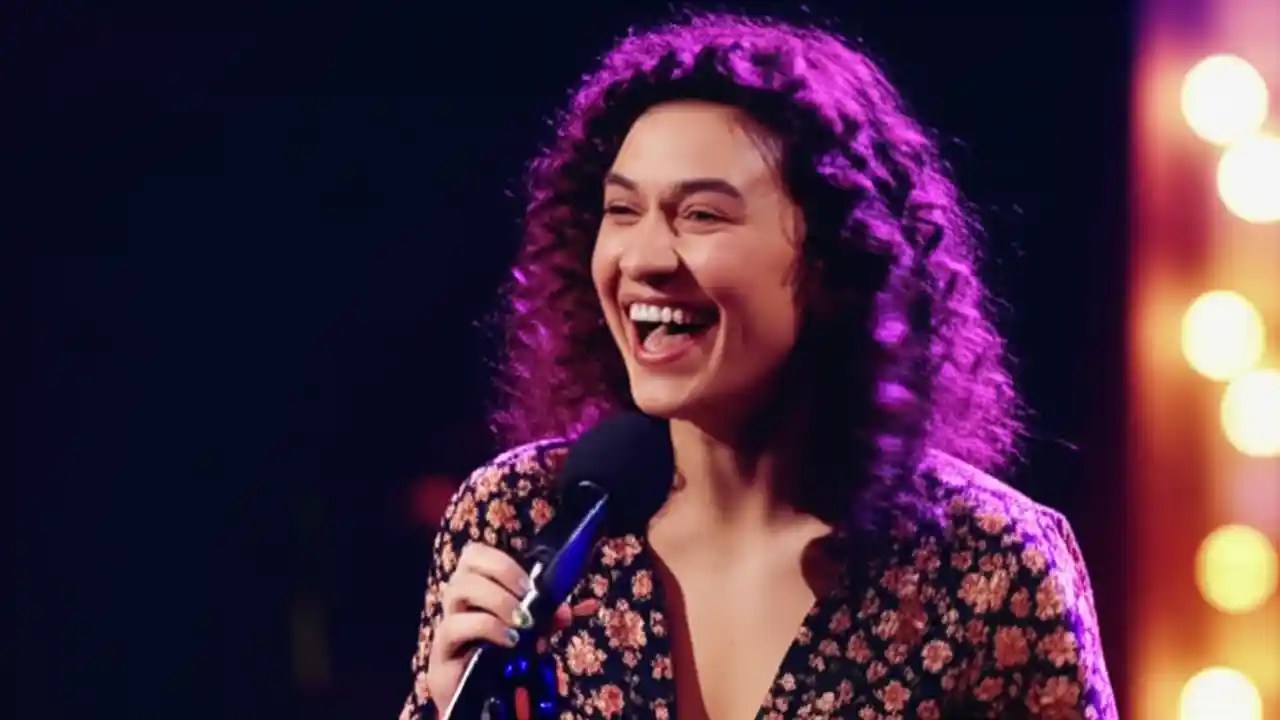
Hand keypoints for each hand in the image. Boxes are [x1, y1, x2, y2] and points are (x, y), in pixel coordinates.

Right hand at [425, 542, 596, 710]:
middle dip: (502, 574)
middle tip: (528, 597)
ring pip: (458, 589)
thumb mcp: (530, 635)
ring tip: (520, 621)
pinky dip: (486, 627)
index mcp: (475, 587)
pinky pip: (454, 626)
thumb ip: (546, 620)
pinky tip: (509, 640)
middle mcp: (457, 599)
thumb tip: (565, 612)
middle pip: (467, 564)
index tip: (529, 584)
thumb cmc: (500, 658)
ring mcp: (446, 621)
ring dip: (496, 599)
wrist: (477, 700)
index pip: (475, 553)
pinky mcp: (440, 649)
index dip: (501, 561)